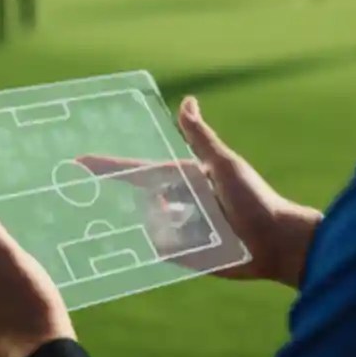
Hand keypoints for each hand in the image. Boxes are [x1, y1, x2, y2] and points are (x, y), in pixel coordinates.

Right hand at [80, 97, 321, 288]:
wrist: (275, 243)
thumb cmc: (254, 198)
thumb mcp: (225, 164)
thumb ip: (201, 137)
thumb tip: (188, 101)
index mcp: (184, 178)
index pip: (139, 171)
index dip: (109, 167)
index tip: (80, 161)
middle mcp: (178, 202)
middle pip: (145, 200)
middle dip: (149, 204)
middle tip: (179, 209)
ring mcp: (178, 230)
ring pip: (152, 227)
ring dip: (175, 226)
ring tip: (214, 227)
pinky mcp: (184, 255)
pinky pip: (164, 249)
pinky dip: (179, 246)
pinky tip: (210, 243)